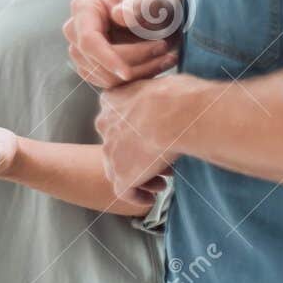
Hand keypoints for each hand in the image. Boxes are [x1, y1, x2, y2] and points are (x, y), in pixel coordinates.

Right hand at [64, 0, 186, 88]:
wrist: (163, 14)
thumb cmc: (158, 2)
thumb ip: (142, 3)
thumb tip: (118, 15)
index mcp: (84, 6)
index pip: (88, 39)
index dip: (107, 58)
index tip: (127, 74)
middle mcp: (75, 29)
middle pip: (96, 60)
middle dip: (132, 64)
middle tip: (166, 53)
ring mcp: (80, 50)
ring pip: (104, 76)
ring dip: (139, 73)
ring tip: (167, 58)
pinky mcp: (91, 67)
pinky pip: (110, 83)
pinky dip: (135, 79)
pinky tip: (157, 65)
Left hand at [96, 76, 185, 198]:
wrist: (175, 113)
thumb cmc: (178, 94)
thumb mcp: (160, 84)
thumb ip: (156, 93)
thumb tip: (173, 94)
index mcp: (111, 100)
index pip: (118, 120)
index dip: (137, 132)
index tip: (156, 137)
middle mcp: (104, 125)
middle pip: (117, 145)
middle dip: (138, 155)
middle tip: (162, 163)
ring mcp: (111, 151)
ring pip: (120, 169)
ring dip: (140, 177)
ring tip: (162, 182)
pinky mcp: (121, 174)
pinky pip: (124, 191)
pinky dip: (137, 196)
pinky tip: (151, 198)